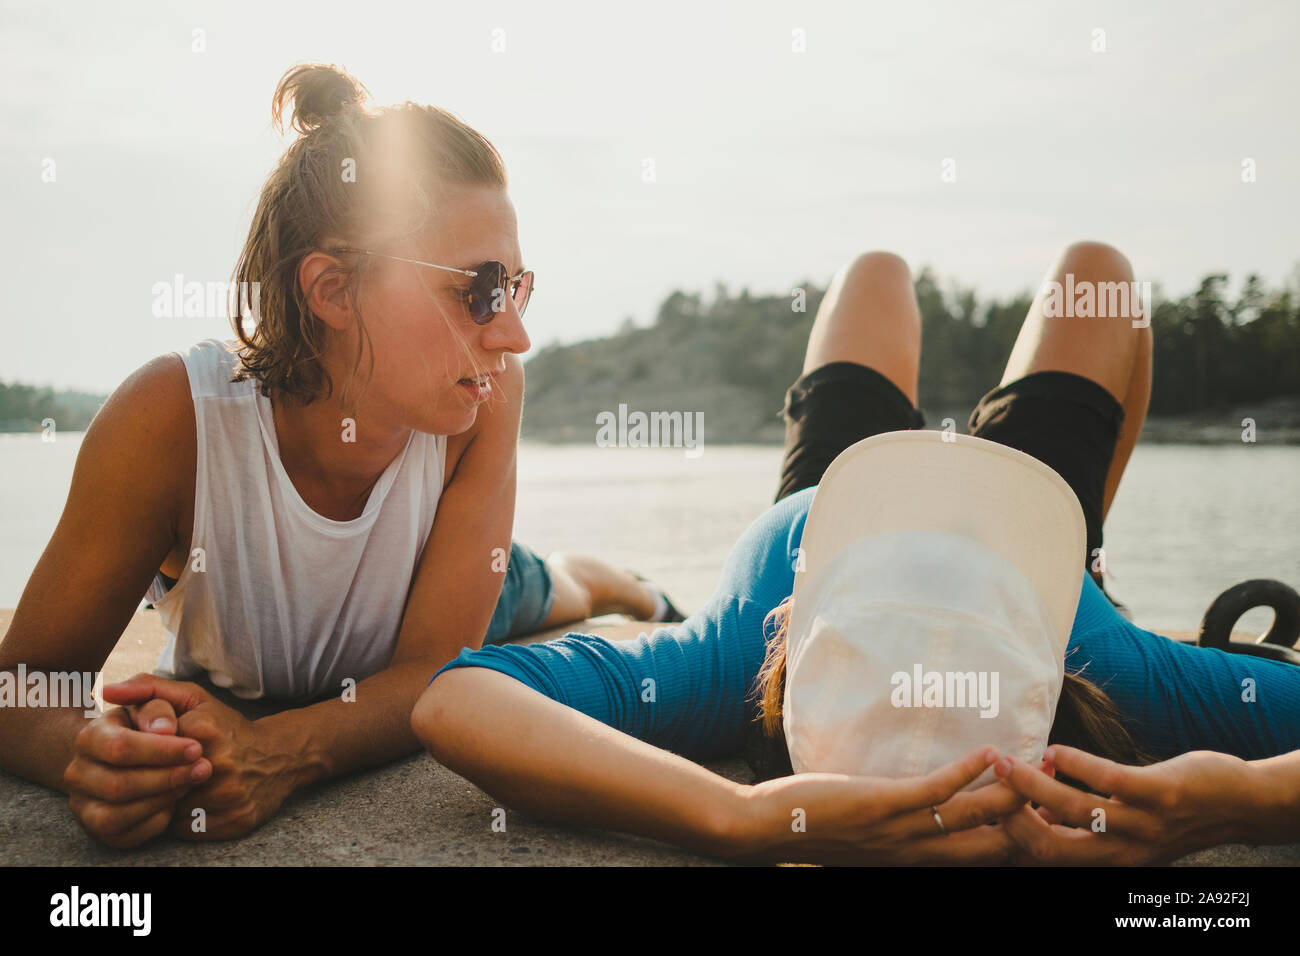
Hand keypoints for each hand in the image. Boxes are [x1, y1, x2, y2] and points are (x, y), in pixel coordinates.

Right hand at [64, 675, 212, 848]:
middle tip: (202, 769)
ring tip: (189, 783)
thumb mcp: (168, 701)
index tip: (196, 748)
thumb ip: (158, 702)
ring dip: (162, 799)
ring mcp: (84, 803)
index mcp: (91, 735)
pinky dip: (155, 821)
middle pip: (119, 785)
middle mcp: (78, 771)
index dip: (161, 751)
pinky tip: (172, 801)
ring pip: (117, 814)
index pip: (120, 747)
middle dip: (167, 778)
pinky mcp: (98, 828)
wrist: (154, 755)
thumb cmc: (165, 723)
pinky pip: (125, 835)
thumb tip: (162, 727)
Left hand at [104, 675, 296, 840]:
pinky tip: (186, 805)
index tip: (144, 756)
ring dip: (164, 803)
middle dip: (150, 783)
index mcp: (204, 731)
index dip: (142, 758)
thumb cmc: (226, 727)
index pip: (147, 753)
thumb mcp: (192, 699)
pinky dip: (180, 820)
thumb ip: (149, 690)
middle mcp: (220, 764)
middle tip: (149, 777)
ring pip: (170, 811)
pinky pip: (187, 830)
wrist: (279, 755)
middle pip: (158, 786)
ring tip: (169, 791)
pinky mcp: (237, 821)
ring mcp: (231, 796)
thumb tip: (108, 692)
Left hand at [739, 746, 1026, 863]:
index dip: (1023, 841)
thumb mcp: (872, 839)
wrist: (770, 828)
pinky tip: (988, 750)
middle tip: (1064, 793)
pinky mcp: (884, 806)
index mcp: (920, 861)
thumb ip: (905, 829)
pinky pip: (936, 790)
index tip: (1052, 819)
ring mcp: (904, 831)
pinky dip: (967, 771)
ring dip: (1012, 792)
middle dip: (1032, 821)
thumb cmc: (816, 826)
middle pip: (995, 844)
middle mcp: (920, 853)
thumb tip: (928, 809)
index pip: (986, 858)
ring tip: (1041, 768)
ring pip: (976, 817)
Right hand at [993, 745, 1258, 864]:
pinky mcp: (1158, 794)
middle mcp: (1121, 853)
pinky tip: (1055, 750)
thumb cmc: (1172, 812)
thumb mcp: (1123, 832)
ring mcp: (1140, 825)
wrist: (1238, 804)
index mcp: (1107, 862)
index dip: (1007, 837)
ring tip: (1005, 761)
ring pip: (1072, 810)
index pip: (1044, 858)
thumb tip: (1029, 812)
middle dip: (1009, 814)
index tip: (982, 806)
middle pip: (1049, 845)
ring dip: (1031, 785)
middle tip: (986, 781)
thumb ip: (1081, 827)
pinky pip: (1106, 779)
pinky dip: (1073, 761)